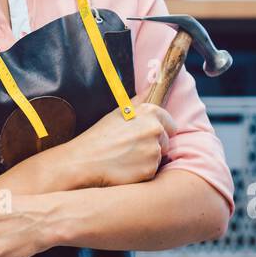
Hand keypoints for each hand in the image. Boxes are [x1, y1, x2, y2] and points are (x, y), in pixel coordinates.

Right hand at [54, 91, 177, 188]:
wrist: (84, 160)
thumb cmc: (99, 136)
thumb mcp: (118, 112)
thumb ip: (139, 102)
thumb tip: (153, 85)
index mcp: (149, 113)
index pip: (170, 123)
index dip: (161, 130)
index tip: (149, 135)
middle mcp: (155, 130)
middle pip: (165, 141)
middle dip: (152, 145)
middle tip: (130, 148)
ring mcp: (154, 151)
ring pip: (158, 157)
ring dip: (146, 159)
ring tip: (125, 157)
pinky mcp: (150, 170)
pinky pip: (151, 171)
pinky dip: (141, 172)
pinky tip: (126, 168)